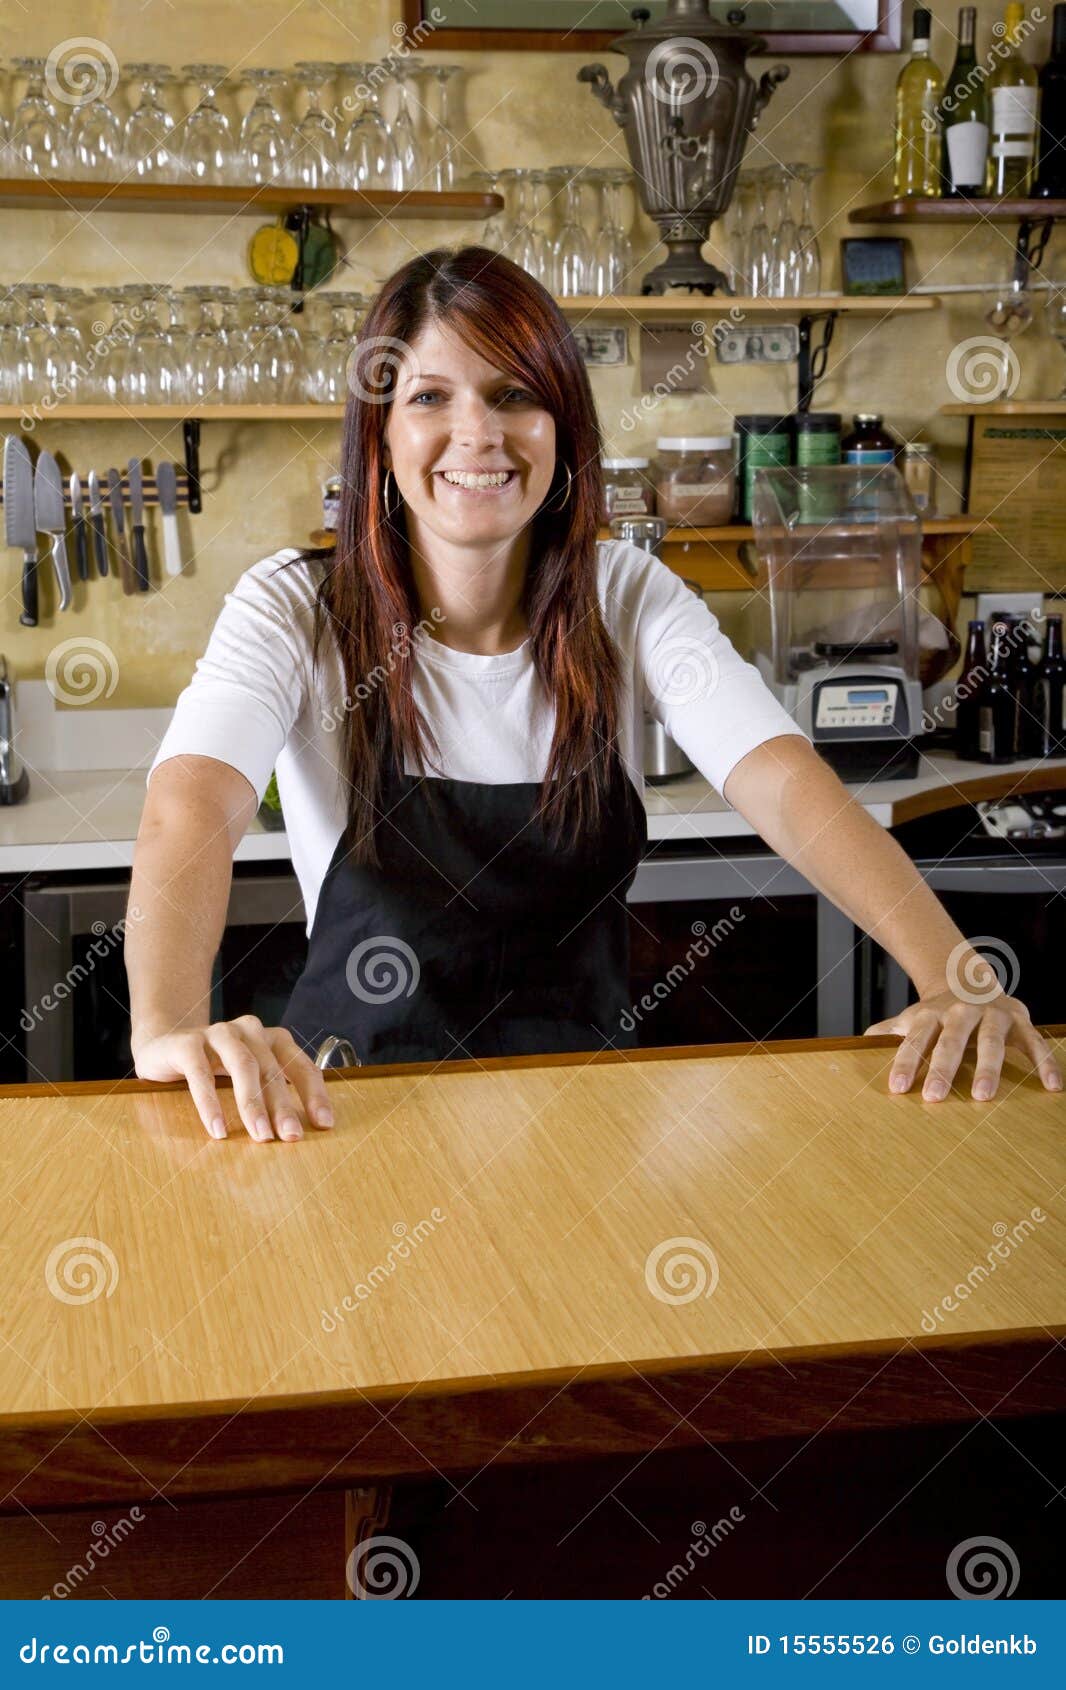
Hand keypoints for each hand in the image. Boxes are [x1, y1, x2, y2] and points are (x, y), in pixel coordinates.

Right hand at [132, 1013, 335, 1140]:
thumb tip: (295, 1131)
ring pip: (243, 1065)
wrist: (162, 1046)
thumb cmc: (215, 1067)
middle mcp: (250, 1031)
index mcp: (272, 1039)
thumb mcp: (248, 1077)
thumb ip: (271, 1094)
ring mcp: (218, 1033)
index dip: (315, 1094)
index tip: (324, 1124)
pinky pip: (201, 1073)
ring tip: (260, 1135)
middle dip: (284, 1105)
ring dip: (253, 1103)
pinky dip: (211, 1102)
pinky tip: (217, 1128)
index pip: (302, 1066)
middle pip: (273, 1069)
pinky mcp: (187, 1043)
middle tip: (291, 1136)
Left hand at [865, 990, 1062, 1101]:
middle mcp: (962, 1013)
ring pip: (993, 1042)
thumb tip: (859, 1044)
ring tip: (983, 1096)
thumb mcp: (913, 1018)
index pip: (916, 1040)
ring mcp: (993, 1016)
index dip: (906, 1062)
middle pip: (952, 1041)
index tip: (897, 1088)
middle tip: (935, 1097)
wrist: (969, 980)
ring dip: (989, 1068)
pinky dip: (1045, 1063)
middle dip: (944, 1068)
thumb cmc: (937, 1013)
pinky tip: (1052, 1087)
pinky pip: (1035, 1044)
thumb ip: (890, 1031)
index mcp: (932, 1015)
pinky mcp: (1021, 1021)